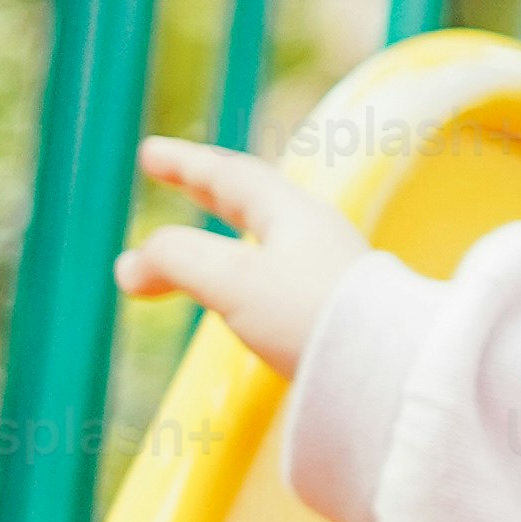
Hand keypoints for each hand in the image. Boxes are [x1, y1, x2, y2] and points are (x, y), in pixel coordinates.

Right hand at [114, 132, 369, 376]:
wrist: (389, 370)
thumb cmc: (311, 314)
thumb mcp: (232, 280)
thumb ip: (178, 261)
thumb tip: (131, 265)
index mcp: (293, 214)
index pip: (232, 176)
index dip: (188, 164)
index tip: (151, 152)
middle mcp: (315, 235)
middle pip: (251, 201)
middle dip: (205, 189)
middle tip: (169, 174)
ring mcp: (327, 272)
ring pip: (262, 240)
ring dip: (217, 237)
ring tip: (188, 248)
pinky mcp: (331, 312)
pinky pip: (272, 276)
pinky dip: (236, 273)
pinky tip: (236, 295)